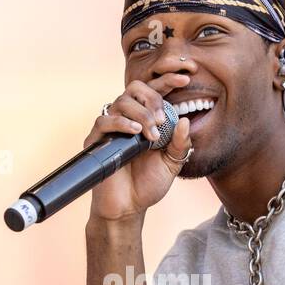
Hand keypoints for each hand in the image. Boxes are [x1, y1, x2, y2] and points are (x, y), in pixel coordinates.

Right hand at [85, 73, 192, 222]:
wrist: (128, 207)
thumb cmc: (147, 185)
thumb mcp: (171, 164)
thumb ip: (180, 144)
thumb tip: (186, 121)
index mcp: (147, 120)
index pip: (155, 91)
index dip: (169, 79)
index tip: (187, 77)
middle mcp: (128, 119)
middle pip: (135, 88)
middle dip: (152, 98)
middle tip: (162, 119)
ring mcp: (111, 128)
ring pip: (121, 101)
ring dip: (141, 113)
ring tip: (151, 134)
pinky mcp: (97, 140)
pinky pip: (104, 120)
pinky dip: (121, 122)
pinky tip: (135, 132)